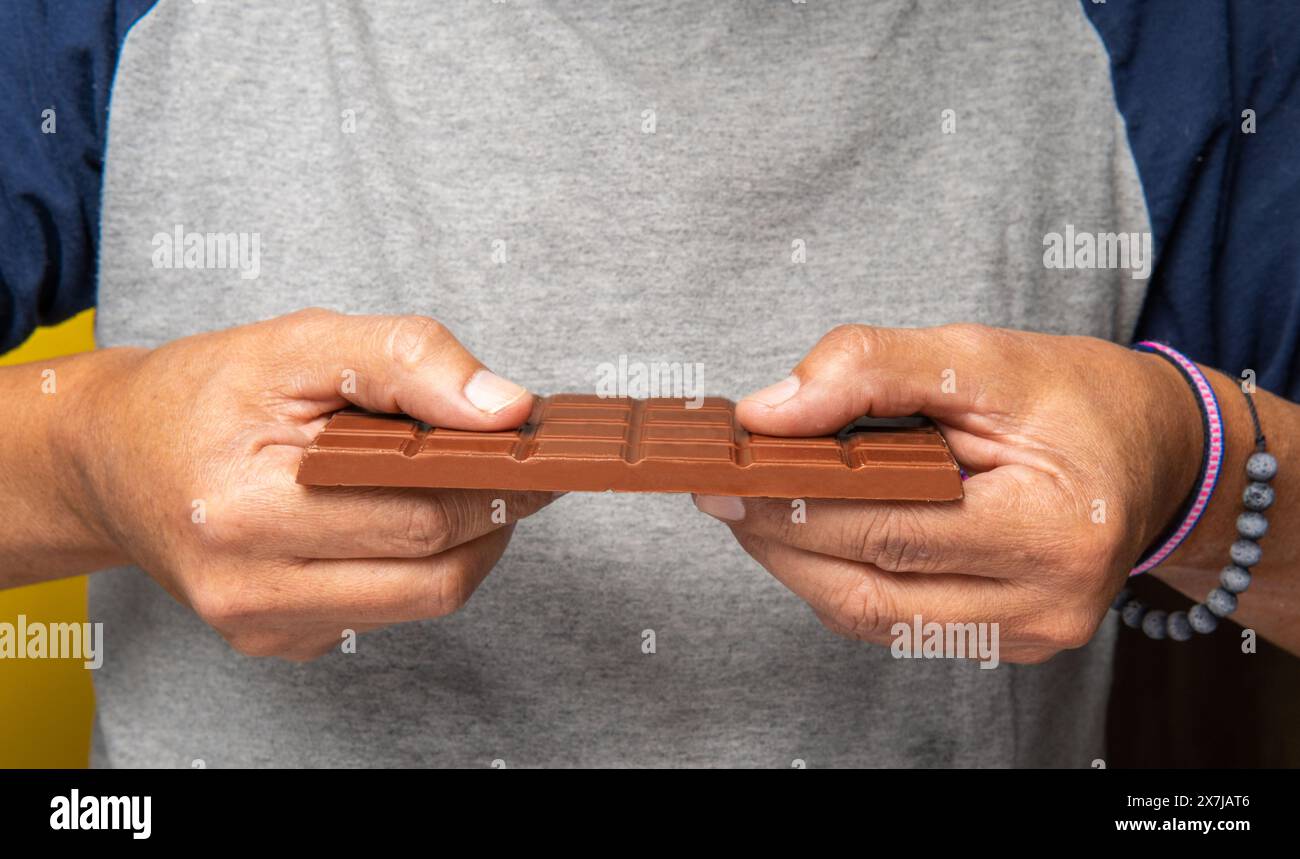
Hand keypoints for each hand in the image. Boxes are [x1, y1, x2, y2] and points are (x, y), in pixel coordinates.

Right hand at [67, 309, 554, 660]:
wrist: (110, 457)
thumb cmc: (202, 394)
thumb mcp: (299, 344)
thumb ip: (408, 360)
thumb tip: (507, 409)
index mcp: (246, 509)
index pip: (420, 515)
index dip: (497, 485)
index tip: (539, 455)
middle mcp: (249, 589)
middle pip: (433, 571)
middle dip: (493, 516)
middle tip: (518, 469)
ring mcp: (262, 627)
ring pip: (421, 601)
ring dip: (464, 545)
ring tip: (460, 485)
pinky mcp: (277, 642)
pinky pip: (384, 613)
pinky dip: (412, 565)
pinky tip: (393, 517)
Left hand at [694, 324, 1201, 663]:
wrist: (1155, 453)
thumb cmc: (1073, 397)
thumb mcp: (980, 355)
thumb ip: (871, 369)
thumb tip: (769, 412)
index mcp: (1054, 525)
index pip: (891, 526)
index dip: (795, 503)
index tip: (728, 472)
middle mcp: (1048, 601)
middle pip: (870, 586)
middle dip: (779, 537)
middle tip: (720, 493)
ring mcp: (1030, 634)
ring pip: (873, 617)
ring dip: (799, 565)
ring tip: (753, 511)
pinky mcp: (1012, 643)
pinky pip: (899, 621)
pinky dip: (841, 579)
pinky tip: (809, 536)